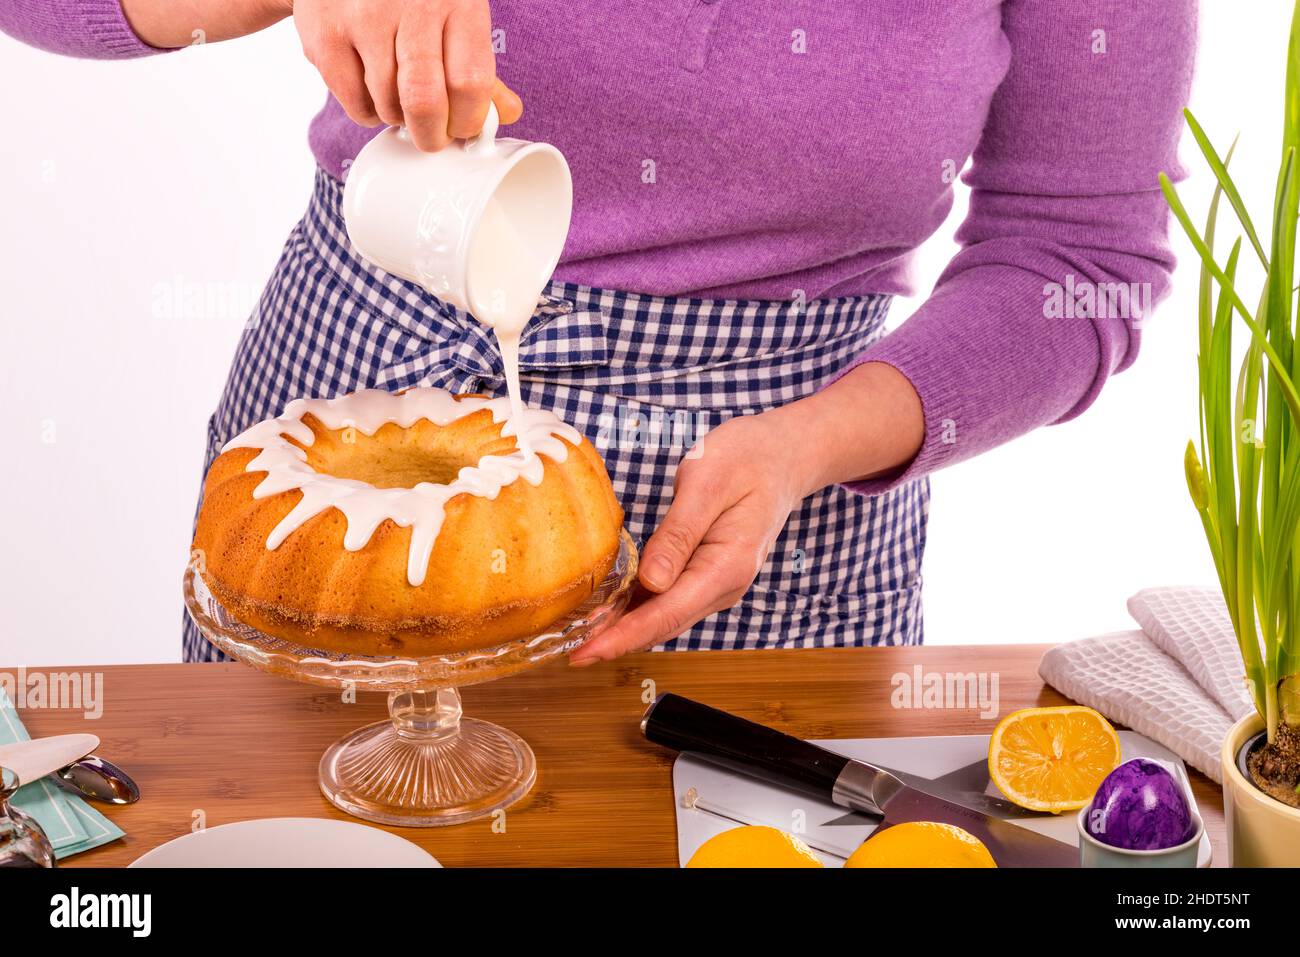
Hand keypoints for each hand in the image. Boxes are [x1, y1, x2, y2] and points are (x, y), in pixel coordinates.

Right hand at [291, 0, 522, 148]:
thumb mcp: (453, 13)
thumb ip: (477, 64)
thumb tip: (506, 113)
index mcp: (457, 0)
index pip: (471, 83)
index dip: (469, 120)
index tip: (463, 127)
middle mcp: (411, 5)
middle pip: (425, 101)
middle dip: (432, 135)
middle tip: (431, 137)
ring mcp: (364, 18)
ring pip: (389, 106)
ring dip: (398, 118)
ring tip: (398, 97)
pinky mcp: (326, 36)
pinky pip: (356, 104)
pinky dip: (368, 112)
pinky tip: (371, 87)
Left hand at [570, 361, 924, 664]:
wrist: (782, 455)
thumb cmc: (747, 459)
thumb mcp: (708, 483)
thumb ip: (679, 534)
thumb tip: (651, 581)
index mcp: (727, 566)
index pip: (667, 613)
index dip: (624, 636)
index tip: (587, 652)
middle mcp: (723, 585)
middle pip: (663, 624)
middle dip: (617, 641)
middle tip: (571, 654)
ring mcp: (715, 582)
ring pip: (664, 616)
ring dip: (624, 628)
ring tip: (580, 637)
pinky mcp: (704, 573)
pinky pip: (668, 599)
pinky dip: (637, 609)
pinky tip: (609, 611)